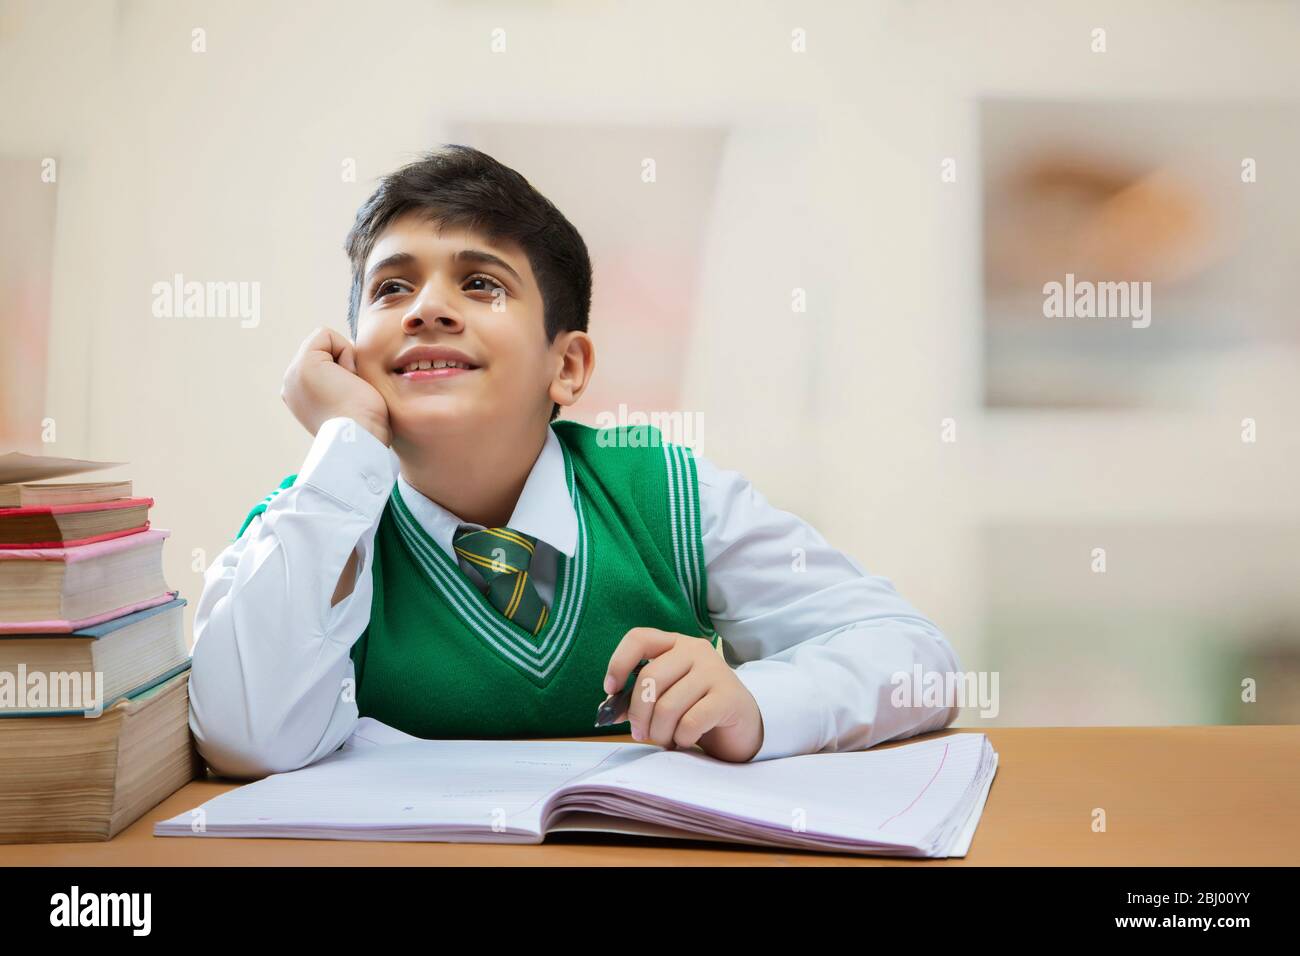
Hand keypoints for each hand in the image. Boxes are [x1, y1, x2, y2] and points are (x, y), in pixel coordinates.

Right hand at [281, 327, 390, 444]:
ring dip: (347, 360)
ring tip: (348, 388)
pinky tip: (347, 378)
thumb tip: (352, 364)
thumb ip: (343, 380)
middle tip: (351, 392)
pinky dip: (345, 352)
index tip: (351, 395)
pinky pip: (326, 334)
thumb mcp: (352, 399)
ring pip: (326, 341)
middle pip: (325, 348)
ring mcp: (293, 374)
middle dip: (345, 363)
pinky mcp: (303, 364)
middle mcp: (291, 384)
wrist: (360, 439)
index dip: (347, 368)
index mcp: (301, 395)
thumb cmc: (367, 426)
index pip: (326, 360)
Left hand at [604, 627, 763, 761]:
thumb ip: (638, 699)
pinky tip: (686, 739)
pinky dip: (681, 738)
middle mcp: (695, 650)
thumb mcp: (665, 697)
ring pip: (668, 706)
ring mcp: (715, 671)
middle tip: (640, 733)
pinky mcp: (729, 696)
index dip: (618, 663)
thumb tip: (609, 711)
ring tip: (666, 740)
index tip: (610, 689)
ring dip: (660, 732)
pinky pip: (690, 722)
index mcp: (675, 644)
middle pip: (649, 678)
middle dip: (638, 714)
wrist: (740, 724)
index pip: (639, 638)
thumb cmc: (695, 708)